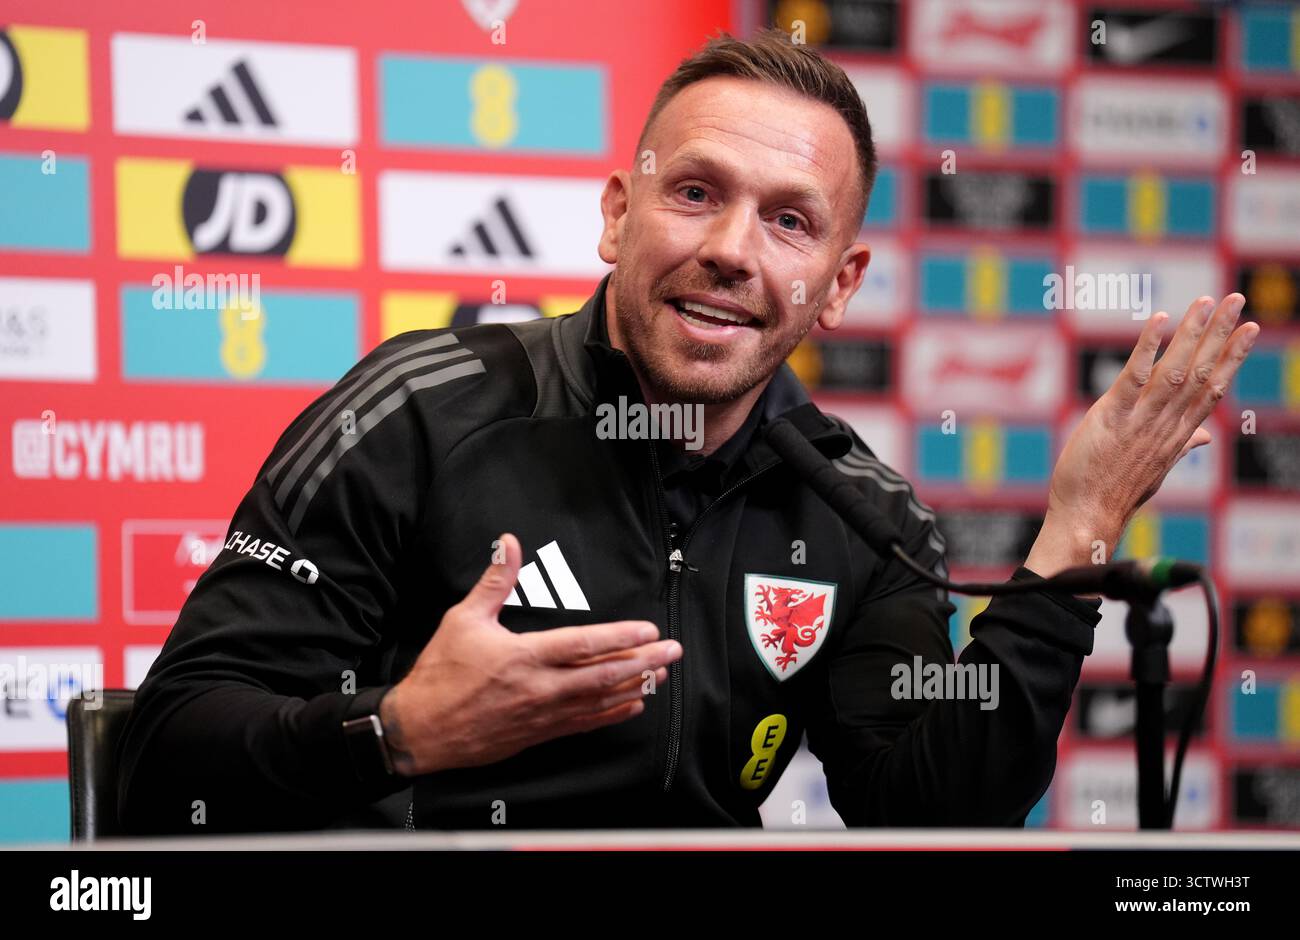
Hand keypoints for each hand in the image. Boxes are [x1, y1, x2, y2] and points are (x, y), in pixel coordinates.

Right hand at [378, 533, 680, 776]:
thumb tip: (508, 544)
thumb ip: (494, 581)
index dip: (621, 637)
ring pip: (599, 700)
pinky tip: (632, 706)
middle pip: (603, 674)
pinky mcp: (539, 733)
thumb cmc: (440, 675)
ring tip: (661, 675)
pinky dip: (611, 714)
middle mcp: (540, 688)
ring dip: (634, 687)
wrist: (420, 730)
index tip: (649, 630)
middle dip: (644, 662)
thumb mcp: (464, 619)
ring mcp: (542, 715)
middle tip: (673, 652)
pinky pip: (584, 723)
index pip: (584, 645)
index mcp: (524, 657)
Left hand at [1044, 293, 1258, 552]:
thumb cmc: (1115, 493)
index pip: (1213, 388)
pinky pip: (1133, 378)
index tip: (1248, 329)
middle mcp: (1166, 424)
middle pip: (1201, 372)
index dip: (1232, 357)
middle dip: (1220, 334)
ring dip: (1192, 333)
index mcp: (1177, 433)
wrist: (1087, 518)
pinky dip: (1147, 348)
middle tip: (1236, 299)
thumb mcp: (1156, 467)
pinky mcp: (1111, 418)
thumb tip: (1204, 437)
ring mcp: (1141, 420)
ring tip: (1206, 301)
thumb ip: (1181, 445)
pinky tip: (1161, 321)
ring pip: (1175, 370)